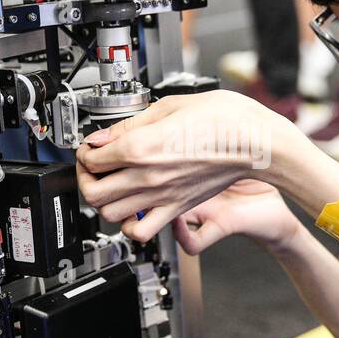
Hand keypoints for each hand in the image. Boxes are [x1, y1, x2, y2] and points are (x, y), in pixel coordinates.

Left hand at [75, 91, 305, 242]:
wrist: (254, 142)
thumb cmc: (223, 119)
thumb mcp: (170, 105)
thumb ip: (131, 124)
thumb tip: (104, 136)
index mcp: (142, 147)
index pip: (91, 158)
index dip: (84, 151)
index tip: (91, 146)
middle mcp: (147, 176)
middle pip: (93, 192)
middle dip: (86, 178)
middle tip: (93, 167)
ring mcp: (162, 196)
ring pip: (110, 216)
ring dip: (103, 202)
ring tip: (111, 186)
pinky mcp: (176, 208)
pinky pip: (141, 231)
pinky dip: (129, 225)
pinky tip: (133, 207)